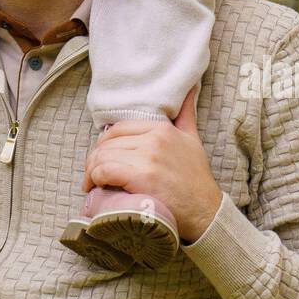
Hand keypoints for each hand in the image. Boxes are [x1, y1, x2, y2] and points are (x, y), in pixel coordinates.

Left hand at [81, 85, 222, 243]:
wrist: (206, 210)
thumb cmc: (196, 178)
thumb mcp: (192, 139)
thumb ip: (186, 113)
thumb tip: (191, 87)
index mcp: (161, 128)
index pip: (118, 128)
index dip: (104, 143)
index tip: (100, 157)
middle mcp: (153, 139)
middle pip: (107, 143)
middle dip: (95, 159)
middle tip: (92, 174)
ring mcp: (148, 158)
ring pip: (103, 156)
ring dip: (92, 171)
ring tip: (92, 184)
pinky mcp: (141, 178)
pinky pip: (105, 171)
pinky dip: (95, 179)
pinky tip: (97, 188)